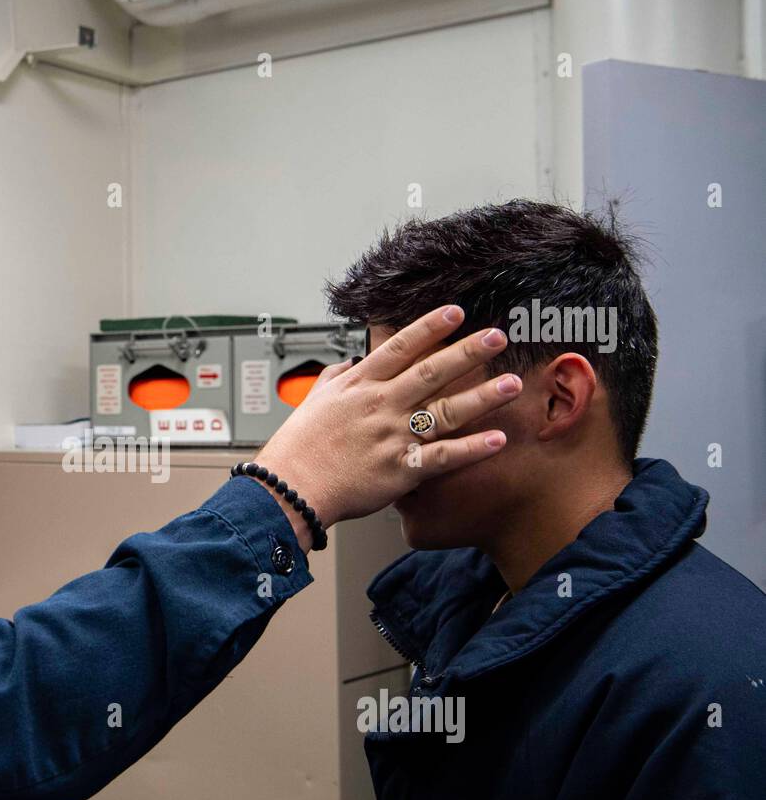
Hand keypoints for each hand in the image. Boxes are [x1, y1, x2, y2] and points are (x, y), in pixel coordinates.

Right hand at [254, 305, 519, 548]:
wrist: (289, 487)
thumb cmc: (297, 448)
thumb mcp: (312, 400)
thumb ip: (335, 377)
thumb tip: (349, 363)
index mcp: (359, 385)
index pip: (400, 347)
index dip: (430, 327)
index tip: (456, 311)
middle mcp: (380, 405)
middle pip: (432, 371)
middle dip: (468, 351)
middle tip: (498, 336)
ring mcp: (392, 435)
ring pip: (446, 410)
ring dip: (483, 396)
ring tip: (512, 383)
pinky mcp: (400, 468)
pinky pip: (443, 456)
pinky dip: (472, 449)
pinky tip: (497, 440)